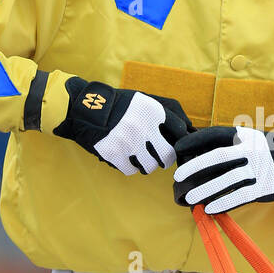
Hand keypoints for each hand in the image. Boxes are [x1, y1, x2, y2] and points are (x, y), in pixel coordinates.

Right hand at [54, 76, 192, 174]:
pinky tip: (124, 157)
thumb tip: (190, 130)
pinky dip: (129, 167)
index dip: (178, 141)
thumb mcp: (142, 101)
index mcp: (153, 111)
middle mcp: (144, 127)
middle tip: (158, 156)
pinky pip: (131, 170)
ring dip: (146, 164)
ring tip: (138, 156)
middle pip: (168, 156)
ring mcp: (129, 143)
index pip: (180, 132)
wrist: (83, 108)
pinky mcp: (115, 155)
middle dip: (164, 158)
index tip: (172, 144)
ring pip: (150, 166)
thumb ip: (164, 114)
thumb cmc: (117, 105)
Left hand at [173, 126, 273, 213]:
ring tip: (190, 197)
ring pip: (227, 179)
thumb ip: (229, 144)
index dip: (194, 141)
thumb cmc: (266, 153)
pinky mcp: (264, 187)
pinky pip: (240, 196)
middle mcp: (252, 150)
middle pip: (218, 157)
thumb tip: (197, 151)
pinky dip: (224, 203)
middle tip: (178, 176)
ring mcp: (259, 168)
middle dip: (195, 167)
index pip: (215, 135)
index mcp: (244, 136)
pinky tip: (210, 209)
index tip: (178, 149)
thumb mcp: (250, 141)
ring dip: (206, 190)